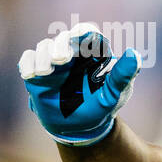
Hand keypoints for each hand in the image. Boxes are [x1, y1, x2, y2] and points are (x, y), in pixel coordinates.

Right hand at [18, 24, 140, 144]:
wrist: (79, 128)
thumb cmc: (101, 107)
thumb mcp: (114, 93)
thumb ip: (123, 74)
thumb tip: (134, 53)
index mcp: (94, 54)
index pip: (88, 33)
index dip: (83, 32)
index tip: (80, 37)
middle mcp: (73, 53)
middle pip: (64, 38)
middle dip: (61, 45)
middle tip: (61, 60)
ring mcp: (53, 62)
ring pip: (44, 47)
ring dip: (44, 56)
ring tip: (47, 73)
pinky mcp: (37, 72)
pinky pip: (28, 59)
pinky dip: (28, 64)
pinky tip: (31, 75)